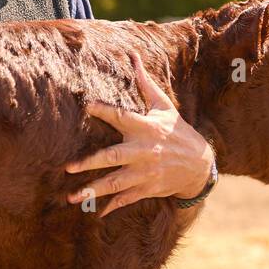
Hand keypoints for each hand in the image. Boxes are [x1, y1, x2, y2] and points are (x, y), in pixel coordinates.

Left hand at [64, 52, 212, 216]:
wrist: (200, 164)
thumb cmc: (176, 130)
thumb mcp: (163, 106)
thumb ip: (144, 83)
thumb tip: (132, 55)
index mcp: (145, 127)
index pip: (122, 116)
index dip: (104, 110)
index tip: (86, 105)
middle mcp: (143, 151)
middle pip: (113, 157)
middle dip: (90, 163)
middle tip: (68, 167)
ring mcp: (145, 172)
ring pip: (115, 183)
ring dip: (93, 191)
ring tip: (71, 197)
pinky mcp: (147, 188)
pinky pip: (127, 198)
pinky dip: (112, 206)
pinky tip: (97, 213)